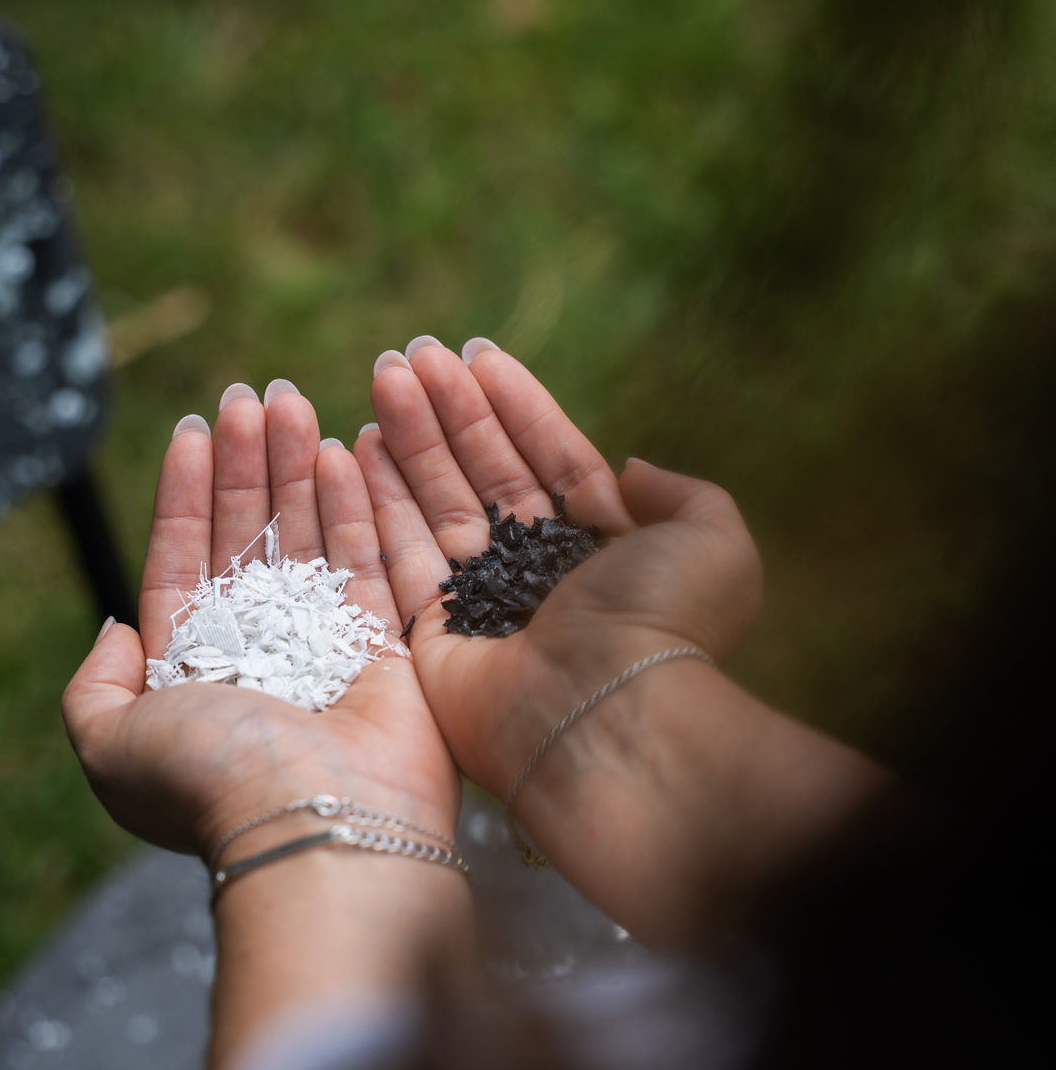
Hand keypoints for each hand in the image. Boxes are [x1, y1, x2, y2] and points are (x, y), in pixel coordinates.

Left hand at [62, 385, 467, 1069]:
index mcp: (192, 673)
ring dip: (296, 467)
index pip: (184, 562)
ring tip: (293, 402)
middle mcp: (258, 656)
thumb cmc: (212, 781)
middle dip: (246, 465)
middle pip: (248, 537)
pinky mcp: (388, 648)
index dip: (186, 495)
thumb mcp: (109, 744)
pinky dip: (355, 504)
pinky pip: (370, 560)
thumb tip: (114, 629)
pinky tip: (343, 448)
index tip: (192, 427)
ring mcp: (325, 649)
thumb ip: (93, 689)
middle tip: (253, 396)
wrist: (319, 825)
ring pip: (308, 538)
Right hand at [357, 342, 884, 944]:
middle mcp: (537, 573)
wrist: (604, 715)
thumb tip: (632, 469)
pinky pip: (394, 554)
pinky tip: (357, 444)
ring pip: (435, 502)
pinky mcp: (428, 636)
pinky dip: (375, 500)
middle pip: (484, 473)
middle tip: (411, 353)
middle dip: (448, 410)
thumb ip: (682, 495)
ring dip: (408, 438)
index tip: (477, 353)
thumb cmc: (663, 625)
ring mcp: (479, 604)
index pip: (551, 458)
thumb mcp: (711, 541)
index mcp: (602, 547)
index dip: (515, 404)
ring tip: (383, 375)